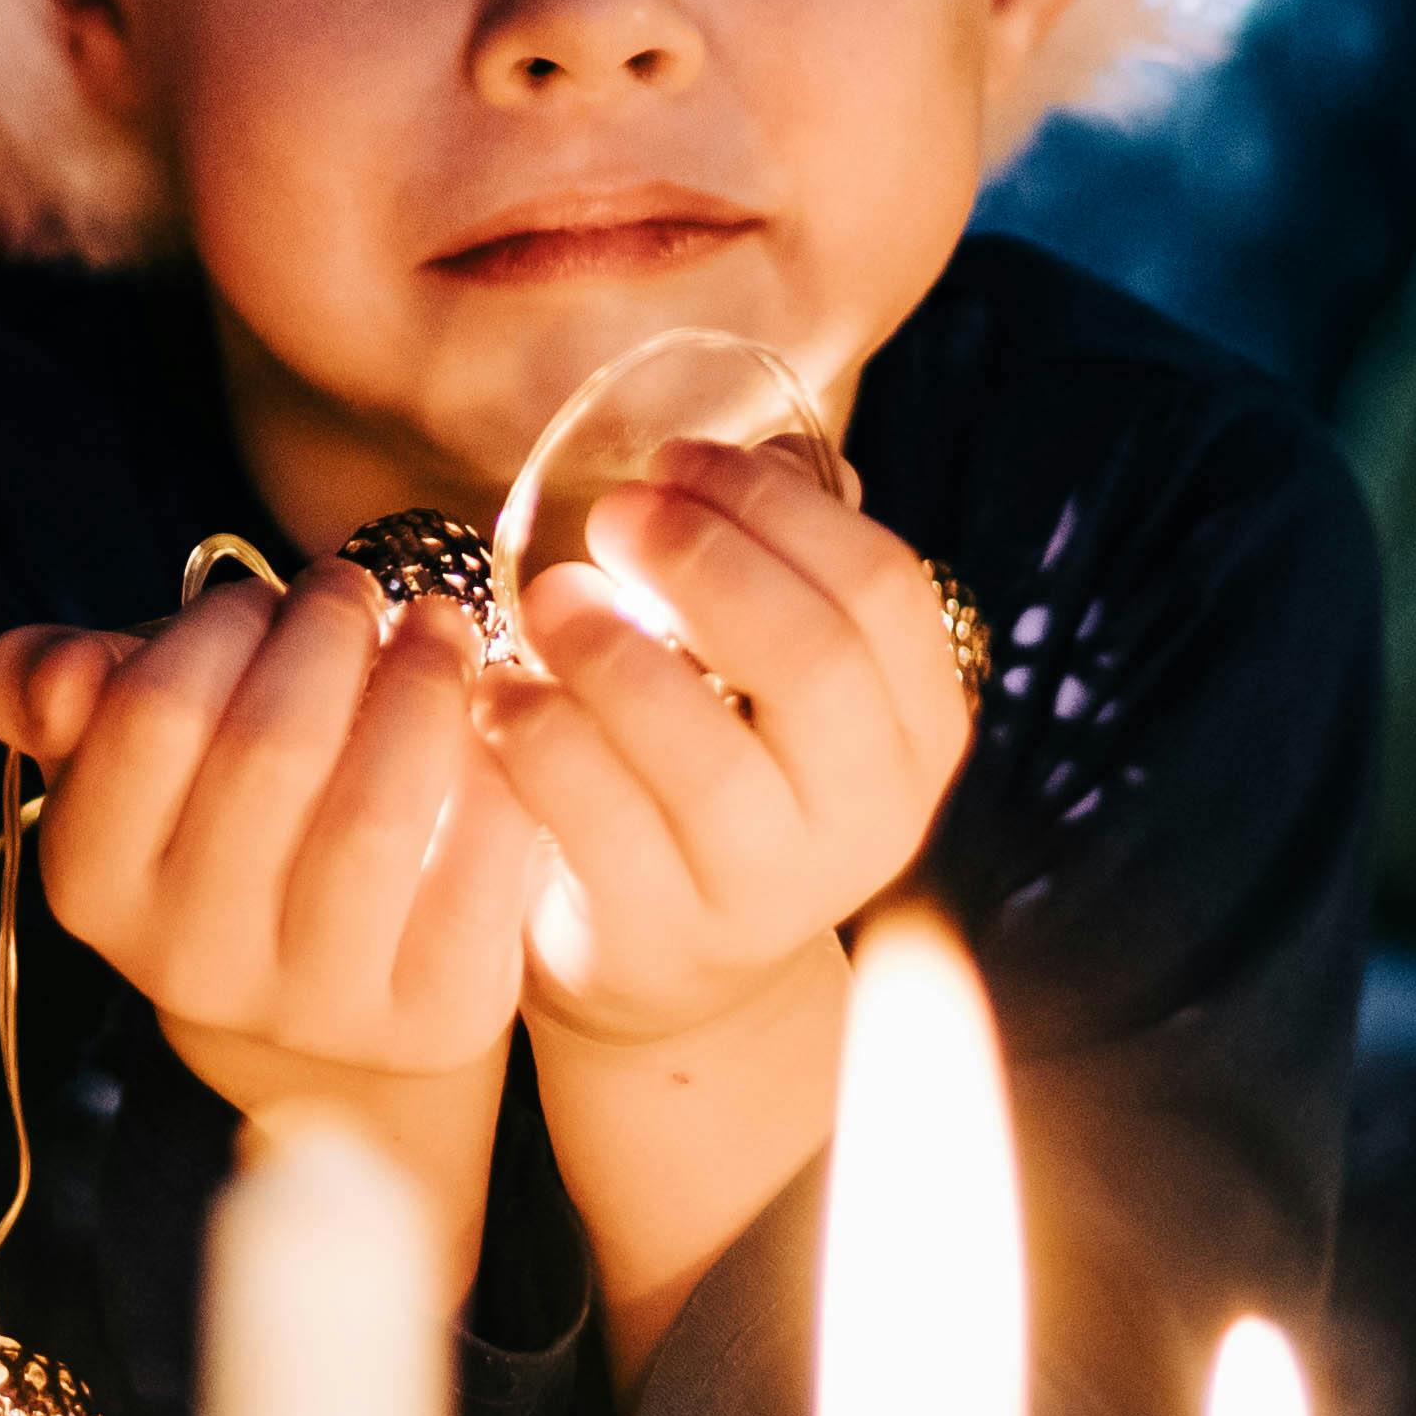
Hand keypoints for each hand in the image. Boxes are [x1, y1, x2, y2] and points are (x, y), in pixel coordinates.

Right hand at [0, 563, 550, 1113]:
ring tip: (439, 631)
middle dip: (330, 632)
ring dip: (422, 684)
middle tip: (362, 590)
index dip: (224, 625)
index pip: (152, 714)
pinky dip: (492, 768)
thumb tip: (47, 676)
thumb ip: (66, 685)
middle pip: (270, 749)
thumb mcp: (134, 747)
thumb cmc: (229, 817)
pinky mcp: (431, 1018)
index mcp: (94, 883)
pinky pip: (476, 862)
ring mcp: (312, 1004)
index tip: (268, 595)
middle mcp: (188, 961)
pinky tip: (490, 721)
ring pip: (376, 812)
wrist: (332, 992)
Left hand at [482, 438, 975, 1052]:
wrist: (667, 974)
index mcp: (916, 727)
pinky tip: (499, 695)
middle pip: (813, 660)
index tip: (674, 462)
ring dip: (609, 650)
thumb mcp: (763, 681)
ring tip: (543, 598)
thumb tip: (772, 442)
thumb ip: (778, 569)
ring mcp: (776, 891)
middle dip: (702, 563)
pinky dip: (541, 741)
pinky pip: (602, 824)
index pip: (881, 587)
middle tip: (610, 518)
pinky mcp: (670, 939)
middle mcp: (873, 815)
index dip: (774, 507)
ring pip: (705, 752)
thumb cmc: (707, 778)